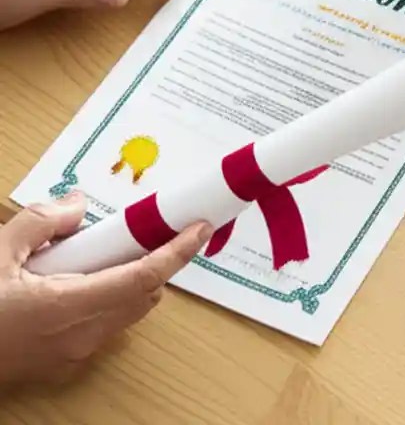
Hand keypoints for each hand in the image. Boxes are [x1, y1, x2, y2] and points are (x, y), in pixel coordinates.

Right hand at [0, 192, 211, 384]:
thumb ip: (40, 224)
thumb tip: (75, 206)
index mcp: (72, 306)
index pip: (146, 276)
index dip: (179, 251)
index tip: (200, 228)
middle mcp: (84, 335)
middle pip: (144, 295)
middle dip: (153, 263)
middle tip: (142, 234)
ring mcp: (75, 353)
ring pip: (124, 312)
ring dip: (125, 283)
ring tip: (93, 257)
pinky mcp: (63, 362)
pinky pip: (100, 327)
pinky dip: (102, 301)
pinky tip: (69, 283)